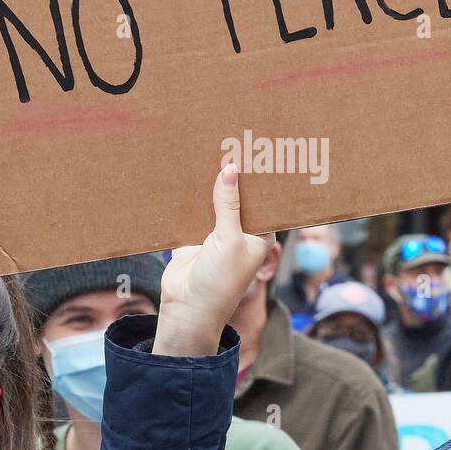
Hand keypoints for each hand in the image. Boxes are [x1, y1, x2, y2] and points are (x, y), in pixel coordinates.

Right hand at [154, 165, 272, 356]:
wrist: (187, 308)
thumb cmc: (220, 282)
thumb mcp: (229, 240)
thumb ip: (229, 205)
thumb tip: (230, 169)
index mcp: (260, 234)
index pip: (264, 200)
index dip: (261, 177)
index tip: (260, 150)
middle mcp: (240, 231)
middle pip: (238, 196)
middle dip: (234, 175)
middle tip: (232, 141)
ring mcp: (216, 232)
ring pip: (214, 200)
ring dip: (209, 183)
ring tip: (208, 148)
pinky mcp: (192, 234)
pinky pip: (192, 210)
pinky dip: (189, 196)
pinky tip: (185, 173)